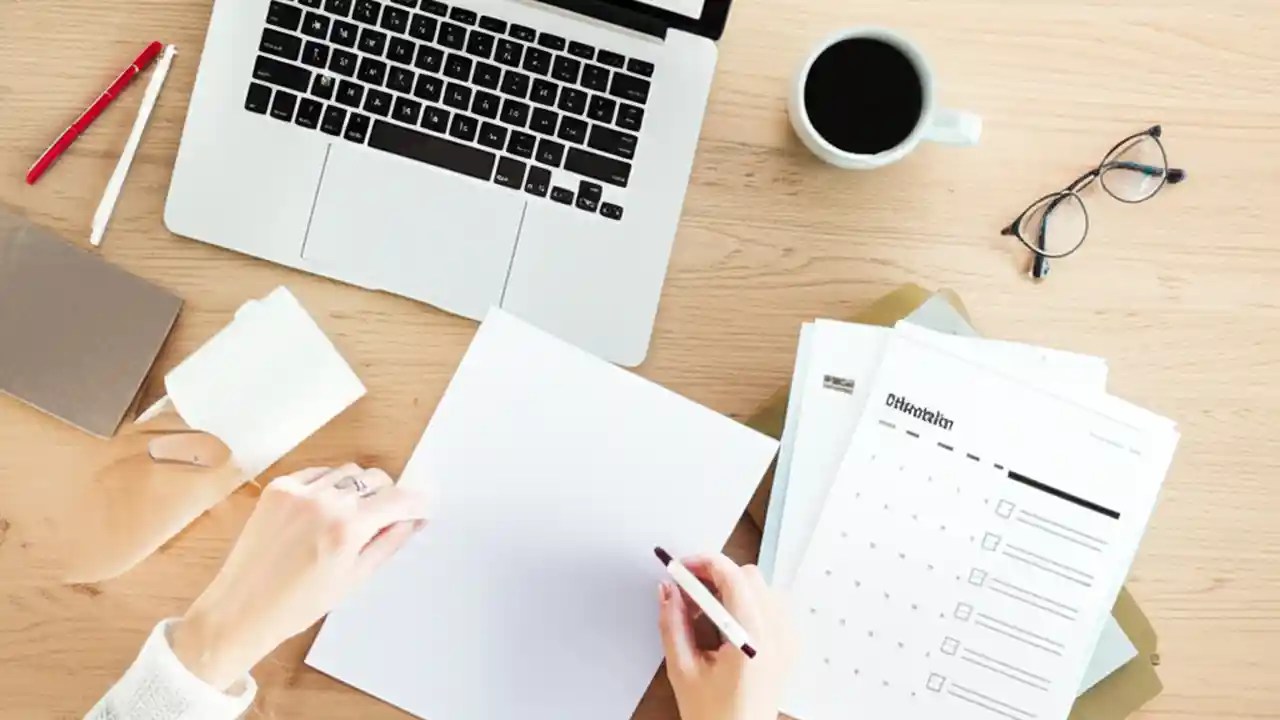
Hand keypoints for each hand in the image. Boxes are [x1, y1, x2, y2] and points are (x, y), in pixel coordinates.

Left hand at [171, 464, 429, 688]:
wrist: (242, 609)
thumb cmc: (295, 604)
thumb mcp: (354, 578)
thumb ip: (387, 544)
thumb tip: (411, 522)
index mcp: (346, 529)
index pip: (399, 499)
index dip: (418, 501)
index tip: (424, 505)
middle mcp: (324, 503)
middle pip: (376, 479)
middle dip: (387, 495)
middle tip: (384, 517)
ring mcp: (298, 493)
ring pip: (348, 472)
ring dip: (358, 489)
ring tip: (348, 519)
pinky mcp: (278, 489)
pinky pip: (318, 473)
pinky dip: (329, 486)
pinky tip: (323, 511)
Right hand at [659, 554, 794, 719]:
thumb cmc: (713, 716)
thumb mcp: (682, 669)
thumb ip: (672, 623)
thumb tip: (667, 589)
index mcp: (754, 639)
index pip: (733, 577)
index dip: (702, 564)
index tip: (679, 568)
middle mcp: (778, 634)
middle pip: (749, 577)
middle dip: (715, 576)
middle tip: (686, 591)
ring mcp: (788, 639)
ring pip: (761, 588)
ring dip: (731, 589)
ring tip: (704, 611)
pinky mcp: (789, 646)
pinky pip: (771, 605)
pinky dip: (747, 603)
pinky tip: (724, 623)